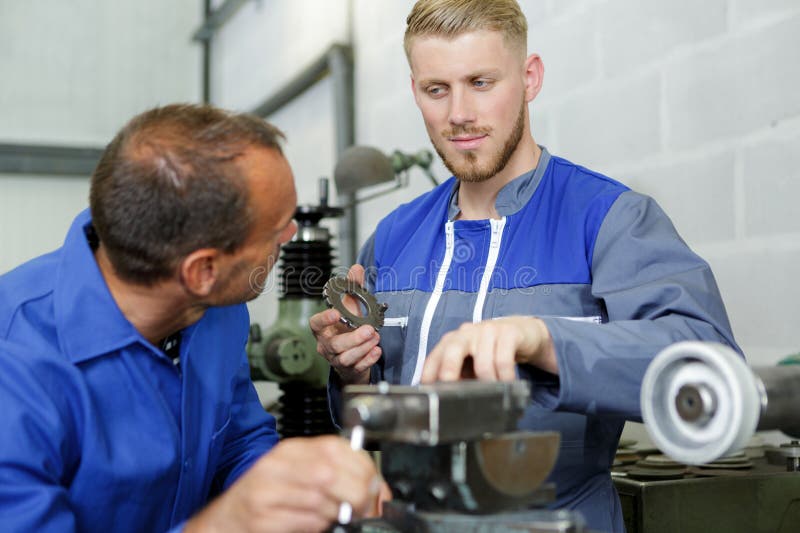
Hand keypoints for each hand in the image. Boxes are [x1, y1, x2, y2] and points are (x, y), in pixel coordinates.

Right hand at [184, 436, 388, 532]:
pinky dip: (319, 525)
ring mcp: (267, 490)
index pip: (336, 448)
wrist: (225, 521)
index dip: (364, 470)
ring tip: (338, 517)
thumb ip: (333, 474)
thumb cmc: (265, 498)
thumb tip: (376, 489)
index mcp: (291, 450)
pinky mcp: (262, 517)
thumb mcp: (298, 476)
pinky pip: (306, 521)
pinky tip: (317, 525)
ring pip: (320, 499)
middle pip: (329, 473)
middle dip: (356, 494)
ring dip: (338, 513)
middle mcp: (277, 465)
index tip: (377, 490)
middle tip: (366, 508)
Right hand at [309, 265, 381, 384]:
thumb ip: (353, 287)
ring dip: (362, 348)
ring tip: (375, 338)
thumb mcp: (349, 307)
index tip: (335, 313)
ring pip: (346, 357)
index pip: (316, 324)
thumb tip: (357, 268)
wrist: (352, 355)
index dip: (324, 319)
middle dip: (352, 338)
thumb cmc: (347, 328)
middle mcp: (327, 345)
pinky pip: (357, 367)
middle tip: (368, 329)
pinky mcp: (350, 370)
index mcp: (323, 329)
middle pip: (334, 344)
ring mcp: (337, 359)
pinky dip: (368, 360)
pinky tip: (377, 351)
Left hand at [420, 316, 556, 382]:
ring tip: (493, 393)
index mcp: (453, 341)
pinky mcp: (508, 332)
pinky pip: (504, 359)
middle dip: (449, 370)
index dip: (428, 373)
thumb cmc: (492, 350)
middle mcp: (467, 333)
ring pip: (483, 360)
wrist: (522, 332)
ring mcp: (487, 330)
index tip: (427, 391)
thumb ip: (460, 376)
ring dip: (488, 381)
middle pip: (453, 349)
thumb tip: (447, 396)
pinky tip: (508, 383)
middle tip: (451, 389)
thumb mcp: (472, 363)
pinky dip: (505, 376)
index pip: (435, 356)